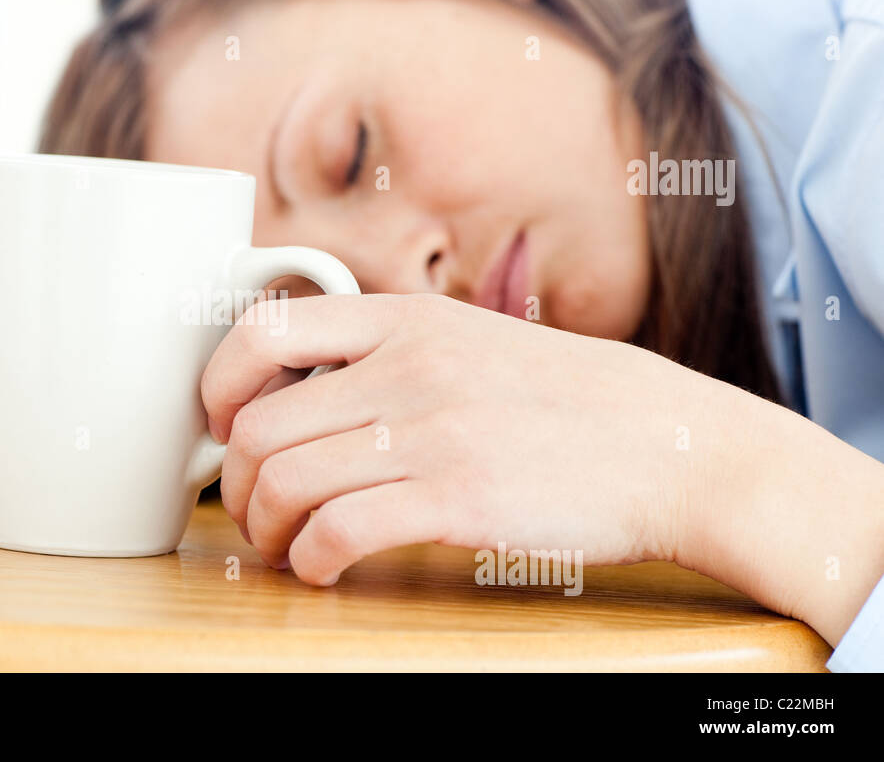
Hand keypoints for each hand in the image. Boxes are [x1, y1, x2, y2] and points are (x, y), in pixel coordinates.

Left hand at [202, 293, 715, 584]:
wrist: (668, 445)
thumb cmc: (563, 401)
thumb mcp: (471, 340)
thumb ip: (388, 352)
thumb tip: (300, 390)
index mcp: (406, 318)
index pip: (263, 327)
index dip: (217, 384)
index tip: (222, 426)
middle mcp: (408, 366)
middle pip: (259, 424)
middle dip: (235, 482)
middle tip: (251, 510)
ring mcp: (432, 432)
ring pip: (284, 481)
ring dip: (263, 528)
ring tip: (283, 545)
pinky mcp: (457, 500)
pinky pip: (336, 532)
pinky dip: (309, 559)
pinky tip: (323, 567)